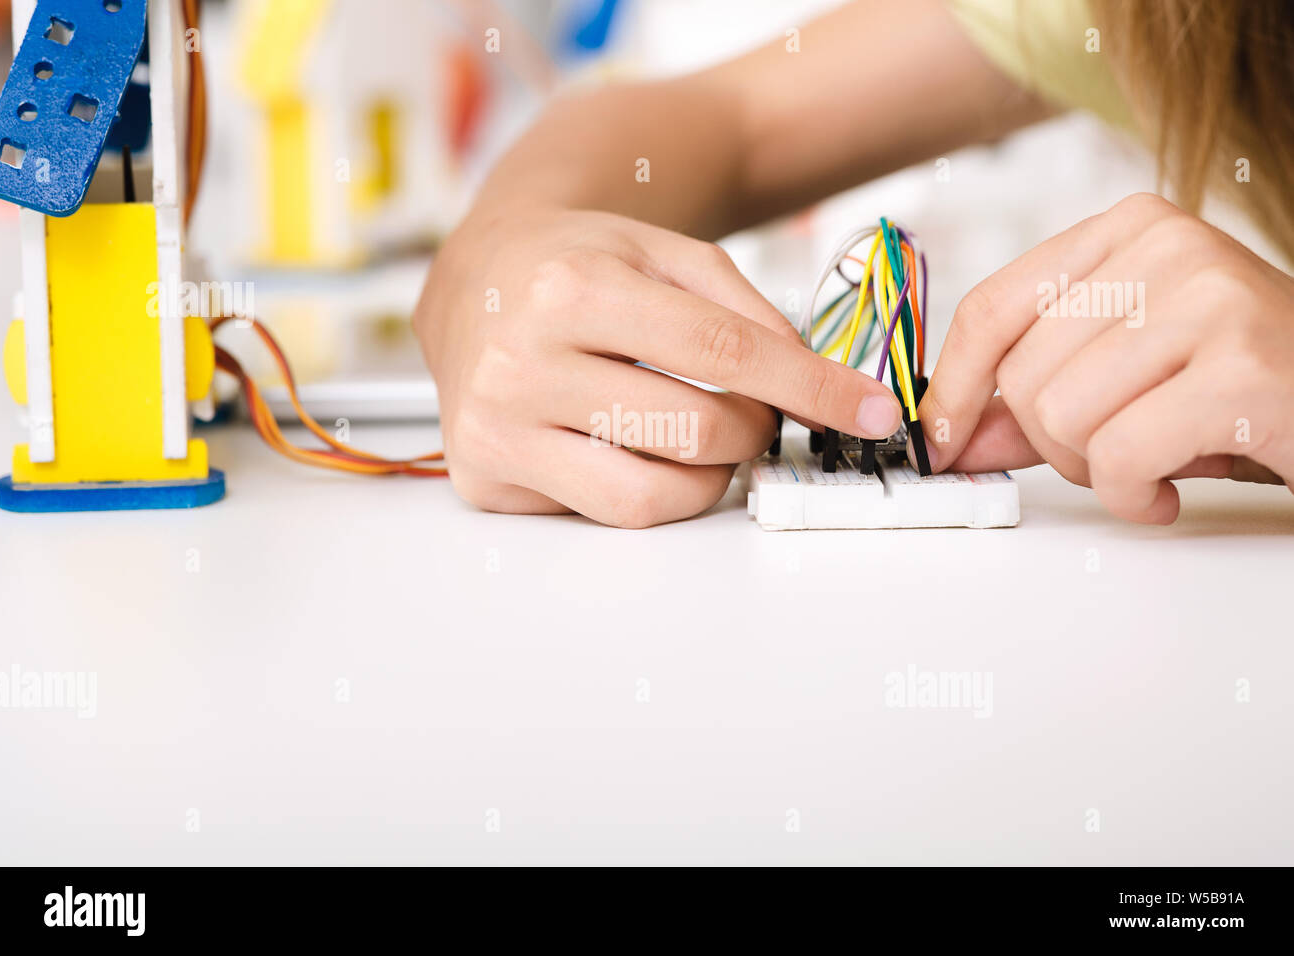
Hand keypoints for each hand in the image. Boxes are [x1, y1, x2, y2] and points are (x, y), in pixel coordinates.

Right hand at [414, 207, 903, 526]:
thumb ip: (748, 312)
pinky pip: (608, 513)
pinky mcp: (486, 477)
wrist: (472, 283)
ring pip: (652, 496)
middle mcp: (522, 362)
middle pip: (695, 432)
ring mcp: (496, 428)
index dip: (811, 388)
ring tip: (703, 435)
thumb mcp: (666, 252)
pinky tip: (642, 449)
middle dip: (755, 430)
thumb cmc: (578, 266)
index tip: (871, 412)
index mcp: (572, 287)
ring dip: (711, 476)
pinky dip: (655, 490)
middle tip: (755, 412)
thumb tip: (819, 392)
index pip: (721, 353)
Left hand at [919, 193, 1293, 523]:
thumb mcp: (1127, 377)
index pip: (992, 307)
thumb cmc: (1241, 389)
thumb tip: (947, 434)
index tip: (941, 440)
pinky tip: (1167, 490)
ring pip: (1060, 415)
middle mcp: (1166, 247)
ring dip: (1094, 470)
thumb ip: (1032, 399)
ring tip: (1151, 462)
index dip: (953, 387)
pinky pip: (1117, 456)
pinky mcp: (1239, 369)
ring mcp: (1207, 300)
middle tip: (1113, 452)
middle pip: (1022, 374)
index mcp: (1129, 229)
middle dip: (1050, 443)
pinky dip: (1130, 496)